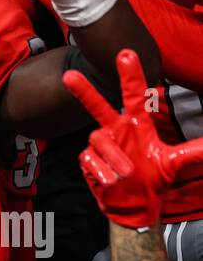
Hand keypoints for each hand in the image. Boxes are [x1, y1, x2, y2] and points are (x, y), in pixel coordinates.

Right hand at [63, 49, 202, 228]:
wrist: (133, 206)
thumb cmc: (153, 179)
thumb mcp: (175, 163)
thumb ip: (194, 151)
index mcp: (136, 125)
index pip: (134, 95)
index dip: (131, 75)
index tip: (126, 54)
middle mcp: (115, 131)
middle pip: (97, 108)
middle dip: (84, 92)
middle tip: (70, 74)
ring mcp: (100, 147)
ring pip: (99, 141)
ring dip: (113, 158)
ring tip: (125, 174)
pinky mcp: (88, 162)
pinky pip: (91, 160)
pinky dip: (102, 172)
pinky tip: (110, 181)